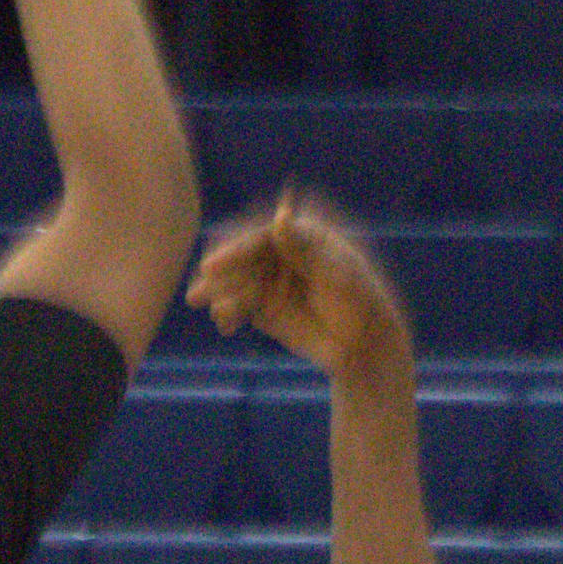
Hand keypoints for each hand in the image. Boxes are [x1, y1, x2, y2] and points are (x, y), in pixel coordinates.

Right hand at [190, 194, 412, 391]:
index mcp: (301, 235)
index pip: (261, 237)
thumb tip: (279, 216)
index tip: (210, 265)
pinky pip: (238, 307)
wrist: (364, 347)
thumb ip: (305, 249)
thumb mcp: (337, 274)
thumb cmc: (360, 302)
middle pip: (242, 259)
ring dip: (220, 296)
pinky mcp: (263, 307)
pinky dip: (228, 314)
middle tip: (198, 294)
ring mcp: (270, 280)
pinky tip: (225, 324)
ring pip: (236, 283)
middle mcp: (280, 253)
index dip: (234, 250)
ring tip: (219, 315)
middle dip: (219, 276)